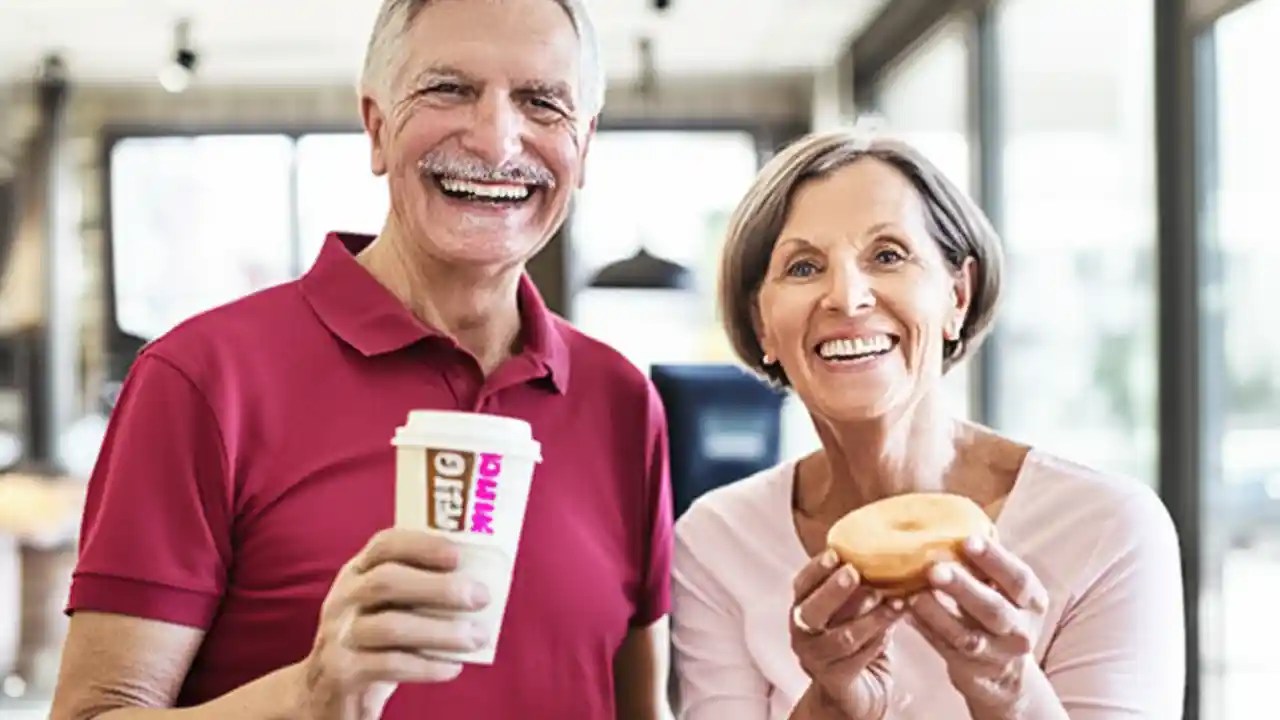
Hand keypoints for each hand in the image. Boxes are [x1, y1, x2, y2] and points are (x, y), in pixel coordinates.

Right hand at [297, 529, 490, 719]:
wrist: (324, 692)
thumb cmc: (373, 641)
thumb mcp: (386, 607)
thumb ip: (421, 592)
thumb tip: (483, 583)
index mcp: (357, 572)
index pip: (384, 544)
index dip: (422, 545)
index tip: (459, 554)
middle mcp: (343, 598)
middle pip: (386, 582)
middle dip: (438, 587)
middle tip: (480, 596)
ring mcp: (338, 635)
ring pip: (390, 626)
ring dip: (441, 631)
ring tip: (476, 637)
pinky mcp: (341, 671)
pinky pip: (388, 665)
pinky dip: (426, 666)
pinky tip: (453, 667)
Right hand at [790, 549, 905, 718]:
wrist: (855, 695)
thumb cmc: (855, 645)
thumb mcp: (852, 613)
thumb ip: (858, 590)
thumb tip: (885, 556)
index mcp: (802, 609)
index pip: (802, 585)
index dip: (817, 569)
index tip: (836, 553)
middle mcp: (802, 633)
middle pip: (812, 609)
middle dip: (834, 590)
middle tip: (855, 573)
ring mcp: (815, 659)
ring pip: (842, 635)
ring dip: (870, 617)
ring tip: (893, 601)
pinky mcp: (835, 680)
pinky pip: (858, 658)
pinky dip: (879, 640)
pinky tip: (895, 627)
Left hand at [908, 534, 1048, 718]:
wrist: (1005, 674)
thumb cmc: (997, 611)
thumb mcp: (1004, 590)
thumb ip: (985, 564)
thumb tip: (946, 521)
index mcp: (1032, 601)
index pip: (1018, 578)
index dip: (995, 559)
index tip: (969, 540)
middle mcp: (1019, 629)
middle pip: (993, 609)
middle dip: (963, 588)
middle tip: (935, 569)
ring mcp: (996, 654)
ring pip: (965, 635)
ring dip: (936, 613)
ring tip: (912, 593)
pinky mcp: (971, 669)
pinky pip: (943, 648)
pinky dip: (923, 628)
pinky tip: (904, 609)